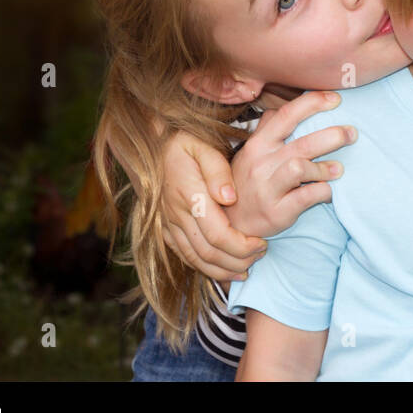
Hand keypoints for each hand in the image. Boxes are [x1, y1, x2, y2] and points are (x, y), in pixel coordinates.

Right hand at [159, 126, 264, 281]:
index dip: (242, 246)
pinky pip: (183, 255)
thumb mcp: (203, 146)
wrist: (150, 144)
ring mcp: (168, 224)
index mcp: (190, 196)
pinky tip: (222, 269)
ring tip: (245, 269)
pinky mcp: (164, 228)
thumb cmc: (184, 142)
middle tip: (260, 256)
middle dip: (237, 261)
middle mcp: (177, 215)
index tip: (262, 244)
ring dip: (221, 270)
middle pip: (208, 253)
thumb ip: (219, 171)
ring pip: (194, 259)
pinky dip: (203, 267)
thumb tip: (230, 198)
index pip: (218, 235)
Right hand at [226, 91, 355, 238]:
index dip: (313, 103)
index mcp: (258, 144)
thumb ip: (267, 129)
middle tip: (352, 133)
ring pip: (301, 167)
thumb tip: (283, 103)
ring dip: (325, 167)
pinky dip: (324, 191)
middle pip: (302, 143)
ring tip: (339, 169)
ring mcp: (267, 188)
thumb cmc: (246, 182)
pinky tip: (329, 191)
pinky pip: (307, 196)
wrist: (231, 224)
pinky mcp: (277, 212)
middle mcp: (261, 163)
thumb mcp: (250, 153)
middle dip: (333, 136)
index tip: (336, 99)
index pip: (287, 115)